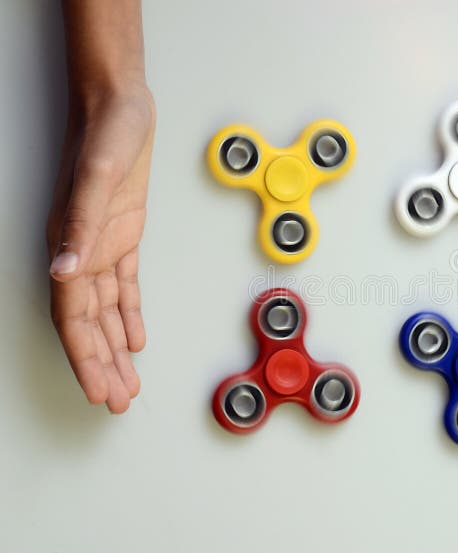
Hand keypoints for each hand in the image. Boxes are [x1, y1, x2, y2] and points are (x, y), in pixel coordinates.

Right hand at [47, 85, 154, 412]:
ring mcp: (102, 245)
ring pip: (108, 312)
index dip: (86, 357)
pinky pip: (125, 287)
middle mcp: (82, 253)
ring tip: (127, 383)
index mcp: (71, 245)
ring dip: (117, 349)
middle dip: (103, 366)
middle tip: (116, 403)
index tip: (98, 392)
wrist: (120, 105)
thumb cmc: (107, 134)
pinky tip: (137, 338)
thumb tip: (62, 271)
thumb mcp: (98, 175)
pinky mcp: (122, 235)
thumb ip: (81, 224)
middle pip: (90, 324)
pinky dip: (130, 315)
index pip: (75, 318)